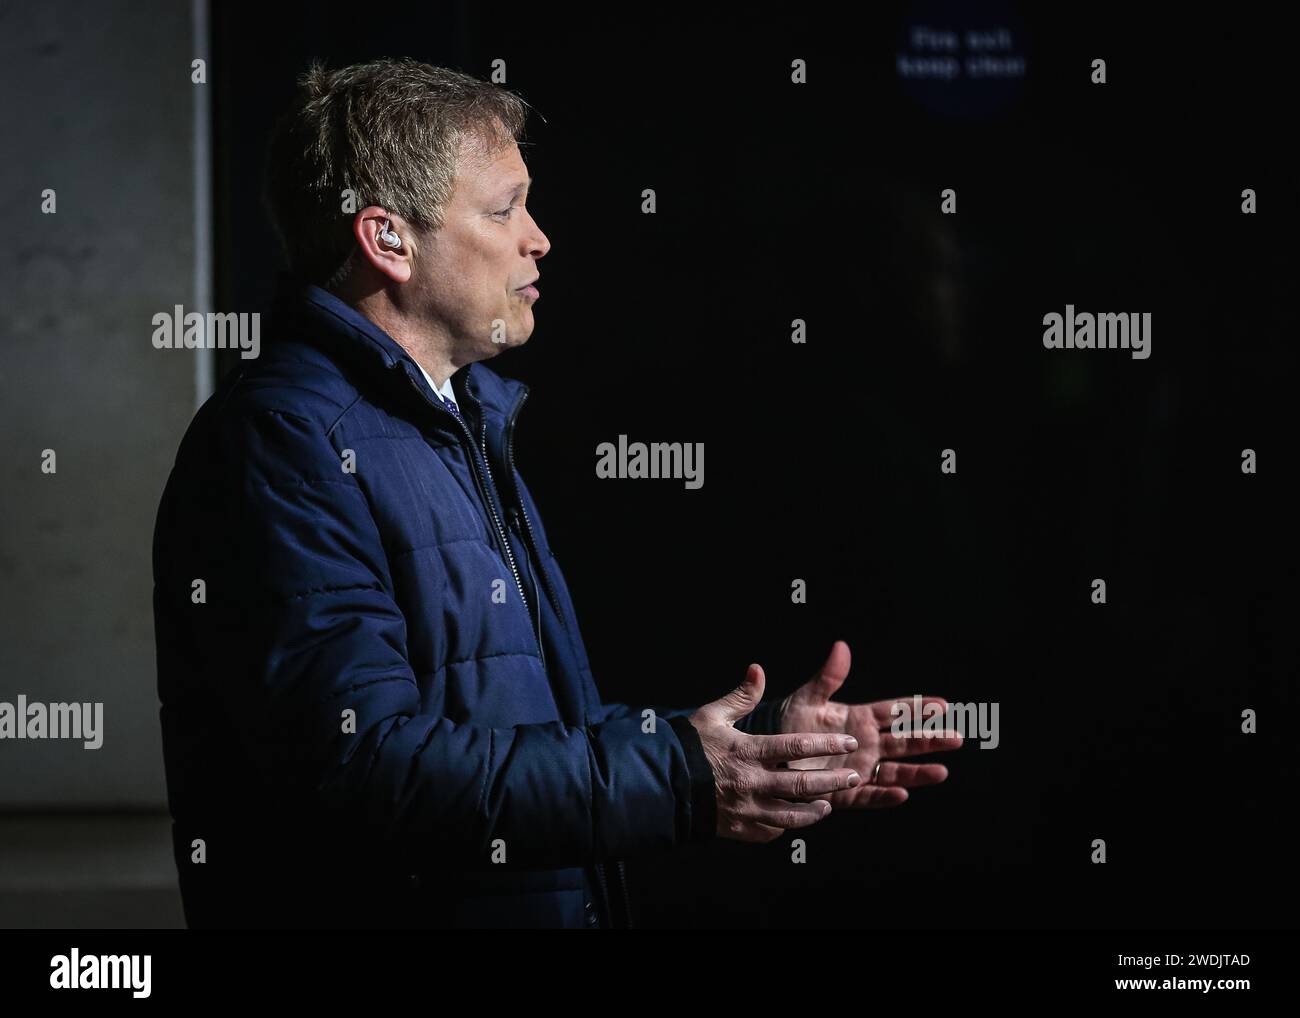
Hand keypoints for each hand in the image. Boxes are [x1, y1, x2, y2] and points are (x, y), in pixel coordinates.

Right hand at [688, 662, 863, 842]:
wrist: (661, 784)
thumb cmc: (688, 746)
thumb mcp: (712, 715)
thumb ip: (740, 696)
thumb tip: (758, 669)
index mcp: (747, 750)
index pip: (797, 745)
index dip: (828, 744)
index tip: (849, 742)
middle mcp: (751, 781)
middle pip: (803, 784)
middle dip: (834, 781)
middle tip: (854, 775)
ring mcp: (746, 808)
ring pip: (792, 815)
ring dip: (815, 810)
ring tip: (830, 804)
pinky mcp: (739, 829)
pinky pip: (771, 832)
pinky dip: (786, 826)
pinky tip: (795, 818)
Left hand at [771, 640, 960, 807]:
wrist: (767, 753)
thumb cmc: (787, 722)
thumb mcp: (807, 698)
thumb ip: (828, 677)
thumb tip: (842, 647)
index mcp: (858, 719)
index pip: (894, 713)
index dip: (917, 708)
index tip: (943, 705)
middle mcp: (864, 744)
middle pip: (904, 742)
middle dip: (930, 740)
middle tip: (958, 737)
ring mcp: (857, 768)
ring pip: (894, 771)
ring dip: (917, 772)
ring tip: (942, 772)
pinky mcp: (845, 792)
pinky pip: (869, 796)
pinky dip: (885, 797)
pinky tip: (902, 795)